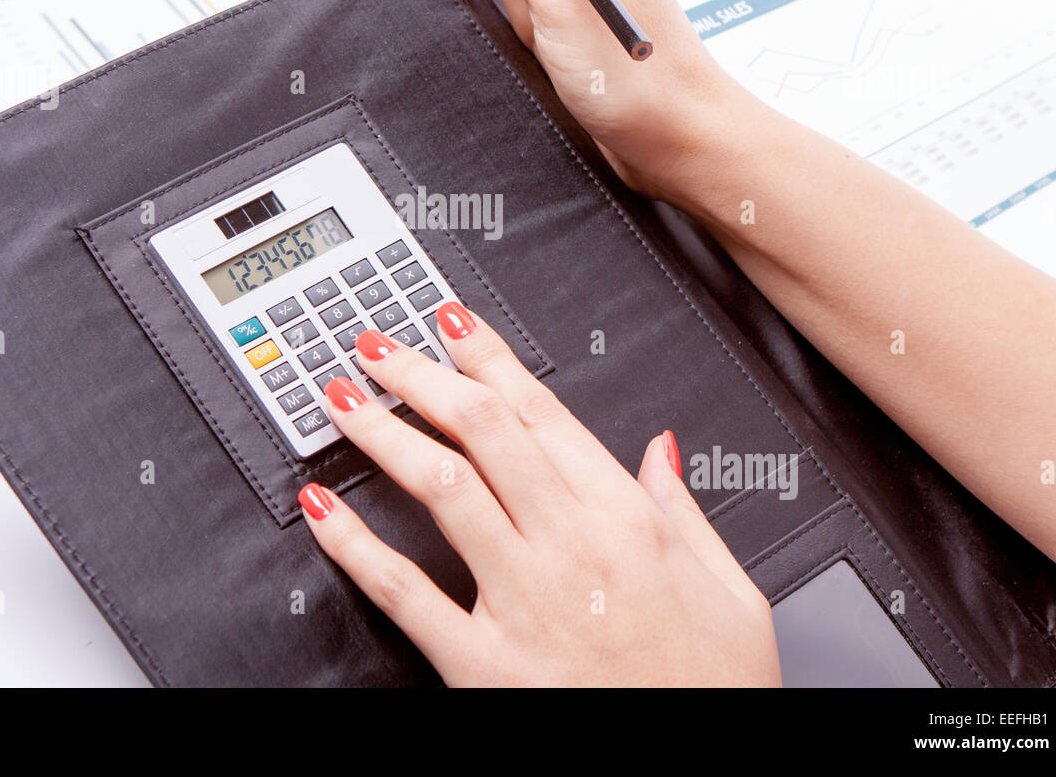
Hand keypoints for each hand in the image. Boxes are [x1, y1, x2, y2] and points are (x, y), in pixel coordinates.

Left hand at [298, 303, 780, 686]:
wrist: (699, 775)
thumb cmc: (712, 691)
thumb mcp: (732, 591)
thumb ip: (686, 509)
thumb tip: (662, 448)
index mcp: (626, 521)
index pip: (541, 412)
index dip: (488, 357)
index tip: (453, 323)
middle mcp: (569, 550)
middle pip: (482, 431)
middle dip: (422, 376)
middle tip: (380, 345)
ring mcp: (521, 604)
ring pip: (441, 489)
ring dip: (383, 434)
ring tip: (342, 400)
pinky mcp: (482, 665)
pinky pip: (404, 594)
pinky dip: (355, 546)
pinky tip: (323, 509)